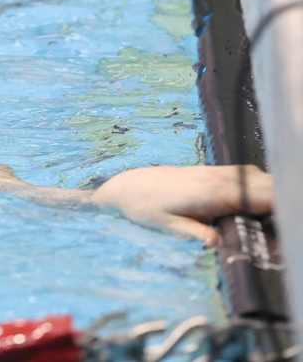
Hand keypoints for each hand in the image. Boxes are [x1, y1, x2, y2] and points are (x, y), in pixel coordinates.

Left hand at [92, 164, 272, 244]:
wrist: (127, 186)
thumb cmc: (145, 208)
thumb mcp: (167, 226)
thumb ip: (194, 233)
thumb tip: (217, 244)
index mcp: (212, 194)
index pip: (259, 196)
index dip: (279, 207)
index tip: (286, 225)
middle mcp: (218, 179)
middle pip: (265, 184)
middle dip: (281, 201)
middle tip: (284, 225)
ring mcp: (215, 172)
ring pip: (257, 176)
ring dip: (271, 191)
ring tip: (277, 214)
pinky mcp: (211, 170)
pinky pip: (245, 173)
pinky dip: (259, 183)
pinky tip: (260, 199)